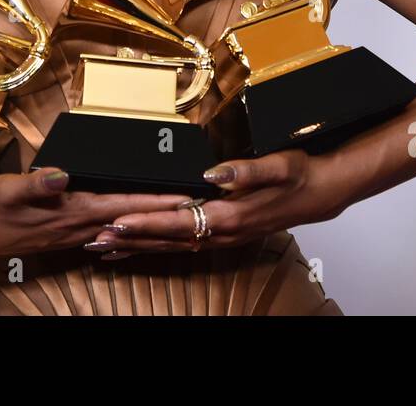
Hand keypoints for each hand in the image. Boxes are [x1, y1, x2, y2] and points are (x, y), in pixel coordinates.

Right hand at [0, 168, 194, 261]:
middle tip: (198, 209)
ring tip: (177, 220)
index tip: (186, 197)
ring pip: (121, 229)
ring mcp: (72, 234)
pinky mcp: (64, 235)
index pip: (125, 204)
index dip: (157, 200)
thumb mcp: (7, 190)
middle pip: (132, 218)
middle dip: (165, 214)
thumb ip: (36, 184)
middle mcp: (78, 227)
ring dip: (149, 224)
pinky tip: (132, 233)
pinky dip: (125, 232)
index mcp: (72, 211)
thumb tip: (62, 176)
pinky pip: (105, 234)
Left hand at [86, 149, 347, 258]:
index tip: (118, 222)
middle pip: (167, 241)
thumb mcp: (277, 166)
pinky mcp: (222, 236)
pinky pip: (183, 246)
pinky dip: (157, 247)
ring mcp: (222, 238)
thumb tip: (211, 173)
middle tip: (95, 241)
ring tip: (105, 248)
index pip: (178, 221)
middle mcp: (221, 233)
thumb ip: (244, 171)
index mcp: (229, 216)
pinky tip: (139, 246)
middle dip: (130, 241)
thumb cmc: (297, 176)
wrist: (319, 193)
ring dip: (138, 248)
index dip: (146, 222)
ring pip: (172, 247)